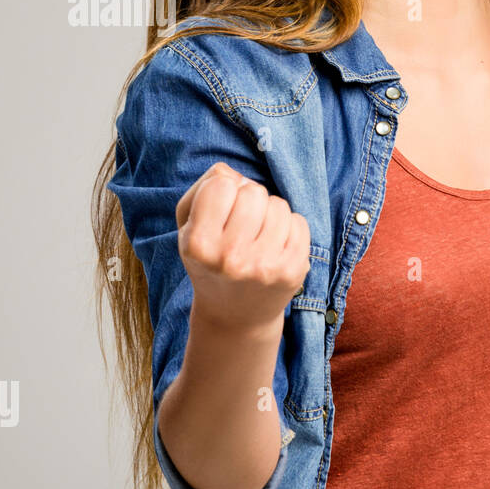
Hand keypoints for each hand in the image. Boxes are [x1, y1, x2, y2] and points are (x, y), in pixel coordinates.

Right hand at [175, 162, 310, 330]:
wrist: (235, 315)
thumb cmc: (211, 261)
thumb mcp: (189, 227)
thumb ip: (204, 188)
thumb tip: (231, 173)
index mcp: (200, 245)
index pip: (222, 185)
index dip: (223, 192)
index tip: (221, 212)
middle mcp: (232, 258)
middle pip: (254, 192)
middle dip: (249, 201)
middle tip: (242, 226)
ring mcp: (266, 266)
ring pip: (279, 205)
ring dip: (270, 214)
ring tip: (258, 238)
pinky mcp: (293, 270)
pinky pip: (299, 222)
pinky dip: (289, 227)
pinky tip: (275, 246)